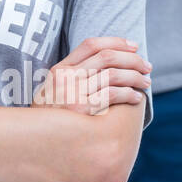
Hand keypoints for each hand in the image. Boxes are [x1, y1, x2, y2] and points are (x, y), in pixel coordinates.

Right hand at [34, 36, 150, 114]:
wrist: (33, 140)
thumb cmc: (50, 118)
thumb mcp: (53, 92)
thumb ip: (73, 78)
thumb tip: (106, 66)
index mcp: (60, 69)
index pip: (92, 44)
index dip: (116, 42)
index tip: (134, 46)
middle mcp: (65, 77)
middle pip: (107, 57)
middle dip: (133, 59)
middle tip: (147, 66)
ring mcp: (72, 92)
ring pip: (113, 74)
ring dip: (135, 77)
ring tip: (146, 82)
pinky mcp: (81, 109)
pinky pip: (112, 95)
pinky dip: (128, 94)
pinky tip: (135, 97)